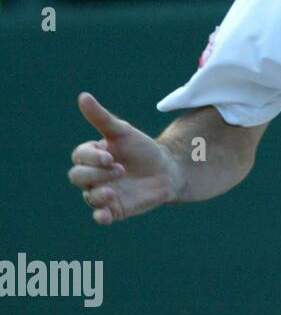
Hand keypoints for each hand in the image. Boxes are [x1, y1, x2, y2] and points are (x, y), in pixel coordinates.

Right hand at [68, 92, 179, 225]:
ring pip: (89, 197)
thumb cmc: (142, 149)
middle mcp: (93, 176)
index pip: (80, 156)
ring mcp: (102, 193)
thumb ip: (102, 118)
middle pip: (78, 177)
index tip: (110, 155)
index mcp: (92, 157)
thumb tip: (83, 96)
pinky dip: (100, 217)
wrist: (168, 170)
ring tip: (113, 192)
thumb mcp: (124, 132)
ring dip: (98, 195)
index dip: (92, 157)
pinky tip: (105, 217)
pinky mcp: (115, 209)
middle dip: (95, 174)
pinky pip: (101, 216)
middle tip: (119, 168)